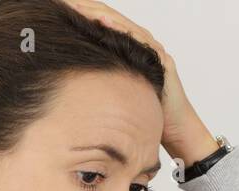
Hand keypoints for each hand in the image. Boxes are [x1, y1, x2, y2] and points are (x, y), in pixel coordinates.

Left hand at [62, 0, 216, 162]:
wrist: (176, 129)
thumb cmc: (148, 111)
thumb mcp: (118, 91)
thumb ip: (103, 78)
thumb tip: (75, 78)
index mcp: (131, 50)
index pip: (104, 25)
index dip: (85, 14)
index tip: (62, 8)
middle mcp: (142, 45)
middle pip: (111, 19)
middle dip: (88, 8)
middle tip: (65, 0)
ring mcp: (153, 50)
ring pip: (123, 25)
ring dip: (99, 13)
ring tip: (79, 6)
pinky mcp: (161, 60)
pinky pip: (139, 40)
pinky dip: (120, 29)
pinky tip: (103, 21)